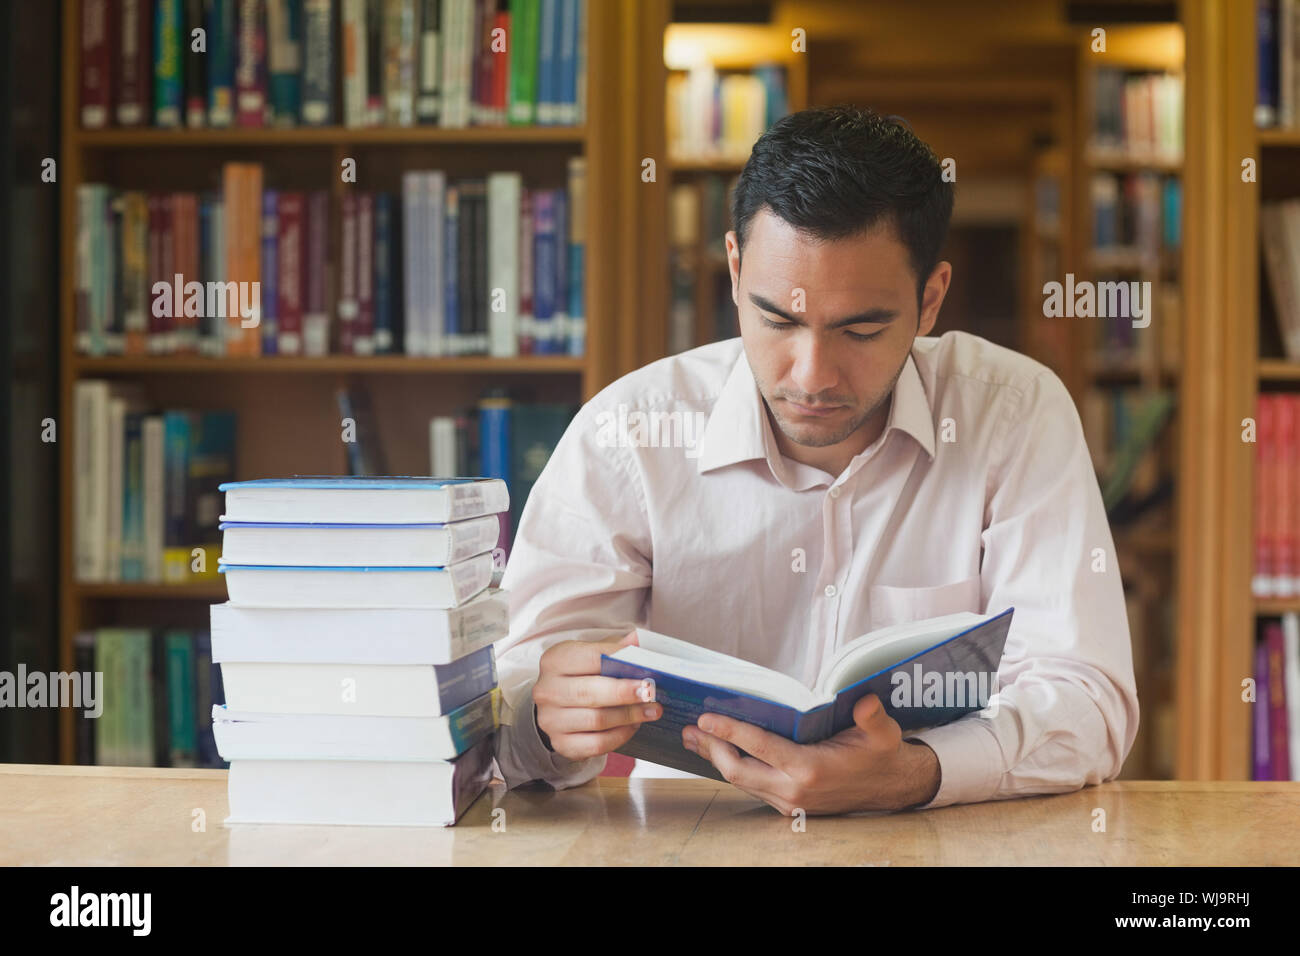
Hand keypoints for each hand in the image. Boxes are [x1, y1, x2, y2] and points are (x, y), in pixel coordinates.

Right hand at [532, 631, 662, 760]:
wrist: (560, 706)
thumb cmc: (581, 676)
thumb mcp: (593, 655)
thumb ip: (615, 648)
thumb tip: (637, 640)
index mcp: (555, 660)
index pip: (590, 657)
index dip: (619, 660)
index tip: (644, 664)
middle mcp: (547, 690)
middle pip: (590, 693)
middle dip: (625, 693)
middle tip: (650, 693)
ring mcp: (551, 720)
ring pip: (596, 720)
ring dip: (628, 716)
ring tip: (650, 710)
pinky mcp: (562, 743)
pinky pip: (596, 744)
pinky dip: (620, 736)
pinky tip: (633, 726)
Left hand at [682, 693, 940, 813]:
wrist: (890, 788)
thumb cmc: (881, 755)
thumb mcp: (883, 734)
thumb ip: (871, 717)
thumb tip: (865, 701)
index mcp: (810, 769)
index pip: (760, 747)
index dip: (730, 731)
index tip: (707, 717)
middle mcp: (794, 790)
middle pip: (738, 771)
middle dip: (711, 749)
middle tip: (689, 728)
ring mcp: (788, 802)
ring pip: (741, 782)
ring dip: (716, 760)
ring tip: (694, 739)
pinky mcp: (787, 806)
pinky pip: (751, 787)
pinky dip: (732, 769)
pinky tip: (719, 754)